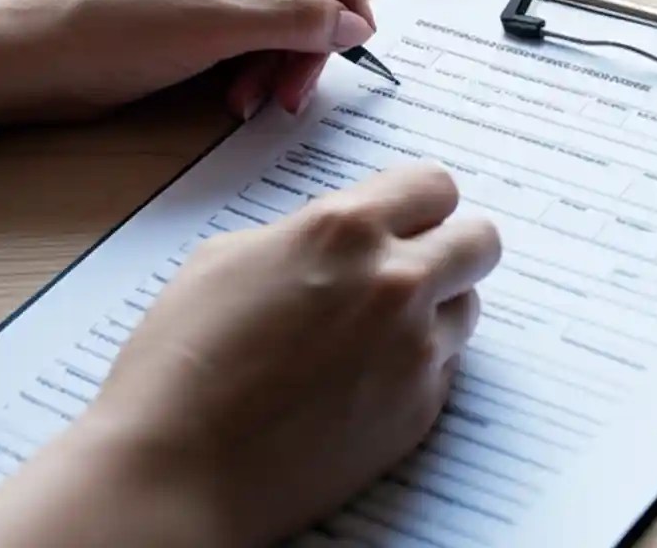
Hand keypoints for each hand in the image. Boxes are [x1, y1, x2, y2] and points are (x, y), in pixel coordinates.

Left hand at [0, 0, 374, 122]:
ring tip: (265, 99)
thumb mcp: (207, 24)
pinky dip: (260, 68)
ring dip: (284, 60)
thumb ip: (290, 18)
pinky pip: (259, 34)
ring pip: (285, 11)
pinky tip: (241, 97)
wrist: (33, 70)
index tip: (353, 27)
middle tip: (303, 82)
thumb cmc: (97, 29)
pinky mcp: (204, 11)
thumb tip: (352, 24)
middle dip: (309, 33)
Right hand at [0, 163, 500, 546]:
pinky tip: (361, 383)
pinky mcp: (421, 407)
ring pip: (468, 306)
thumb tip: (346, 238)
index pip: (435, 185)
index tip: (408, 218)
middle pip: (480, 241)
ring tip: (375, 333)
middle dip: (452, 248)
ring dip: (436, 311)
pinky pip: (444, 367)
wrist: (175, 471)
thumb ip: (306, 234)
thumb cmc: (182, 363)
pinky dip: (416, 368)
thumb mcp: (226, 260)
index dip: (421, 202)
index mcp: (344, 230)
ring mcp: (416, 349)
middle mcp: (395, 282)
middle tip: (417, 267)